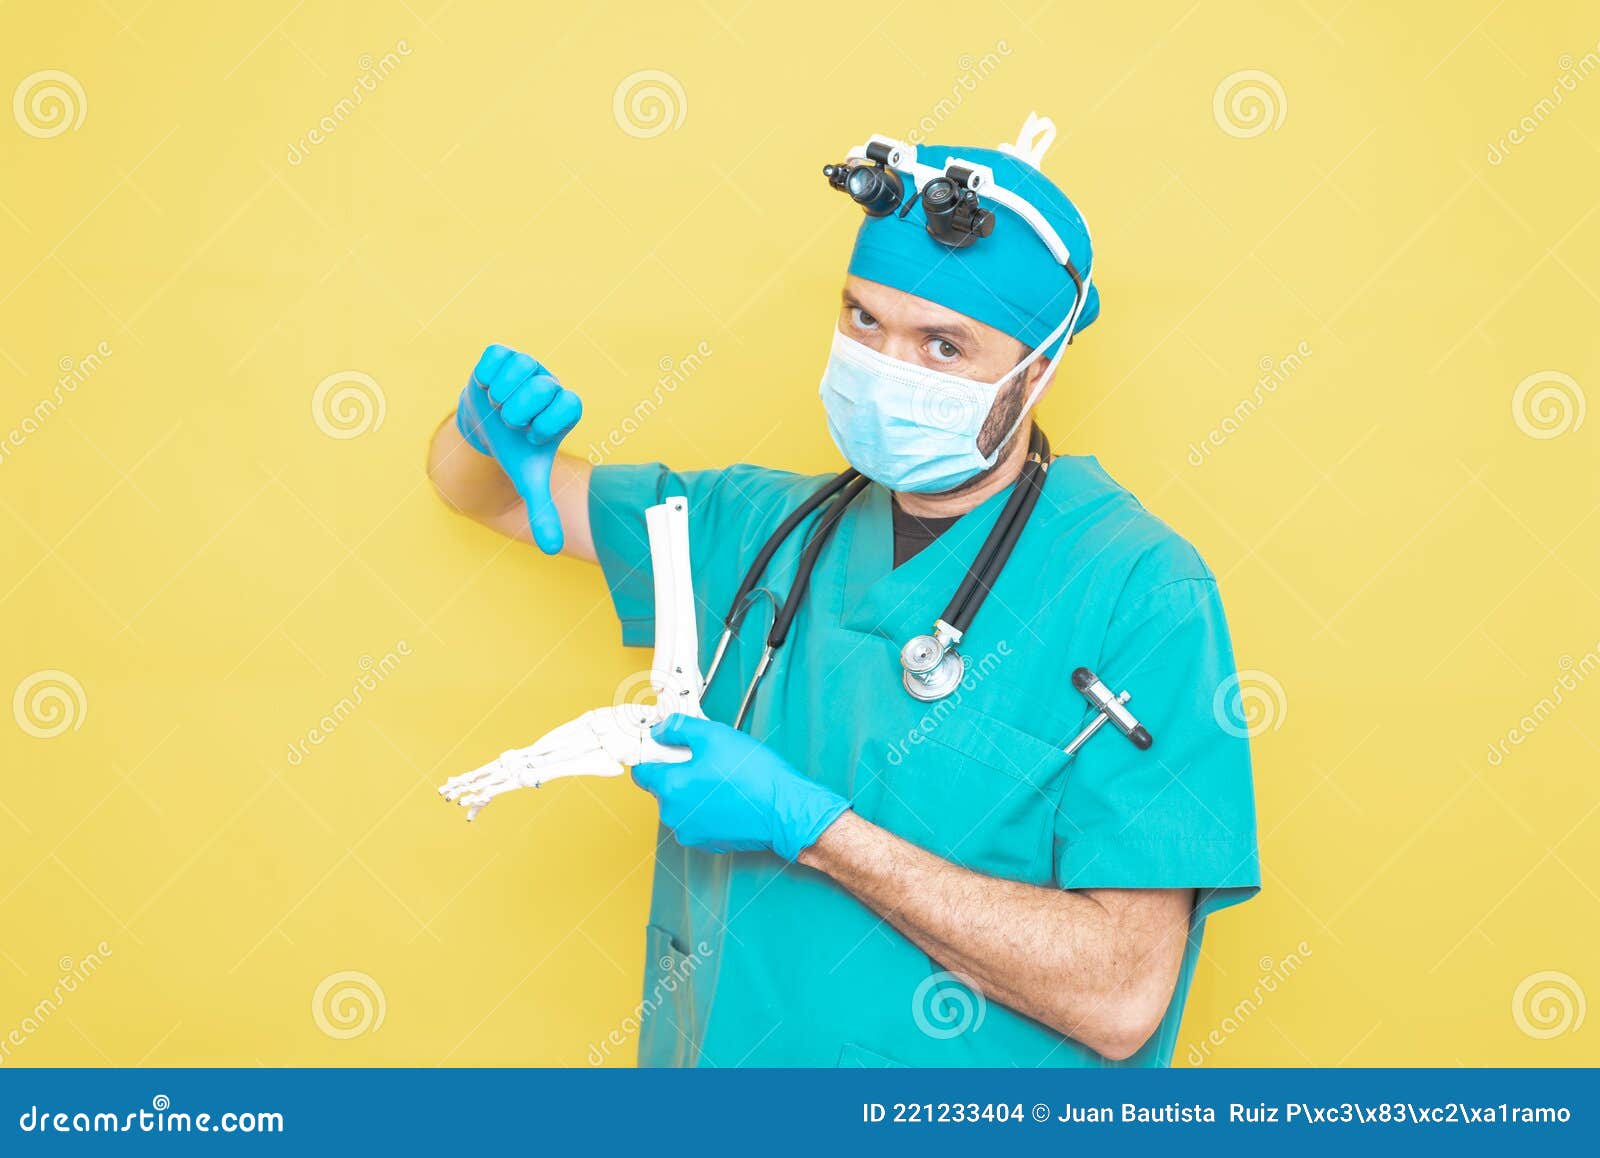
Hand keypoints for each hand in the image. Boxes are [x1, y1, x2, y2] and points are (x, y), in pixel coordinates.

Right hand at [456, 343, 581, 553]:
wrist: (485, 428)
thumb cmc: (513, 450)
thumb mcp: (527, 480)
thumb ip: (542, 510)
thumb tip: (553, 549)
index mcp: (565, 409)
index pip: (570, 406)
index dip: (544, 426)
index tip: (530, 438)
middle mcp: (551, 384)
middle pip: (542, 387)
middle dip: (517, 413)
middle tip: (511, 422)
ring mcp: (528, 366)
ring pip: (519, 368)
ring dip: (500, 396)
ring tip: (499, 407)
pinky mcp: (504, 354)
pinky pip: (495, 356)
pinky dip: (485, 376)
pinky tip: (486, 389)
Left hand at [631, 715, 850, 861]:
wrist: (785, 810)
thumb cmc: (755, 776)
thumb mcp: (714, 735)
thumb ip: (680, 728)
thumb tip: (662, 729)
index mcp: (671, 788)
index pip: (642, 770)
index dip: (655, 753)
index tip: (669, 745)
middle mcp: (675, 815)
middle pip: (663, 786)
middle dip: (679, 770)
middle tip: (706, 757)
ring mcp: (692, 832)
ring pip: (682, 803)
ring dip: (694, 789)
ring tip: (722, 776)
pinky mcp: (709, 842)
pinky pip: (698, 818)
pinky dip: (708, 807)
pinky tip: (729, 794)